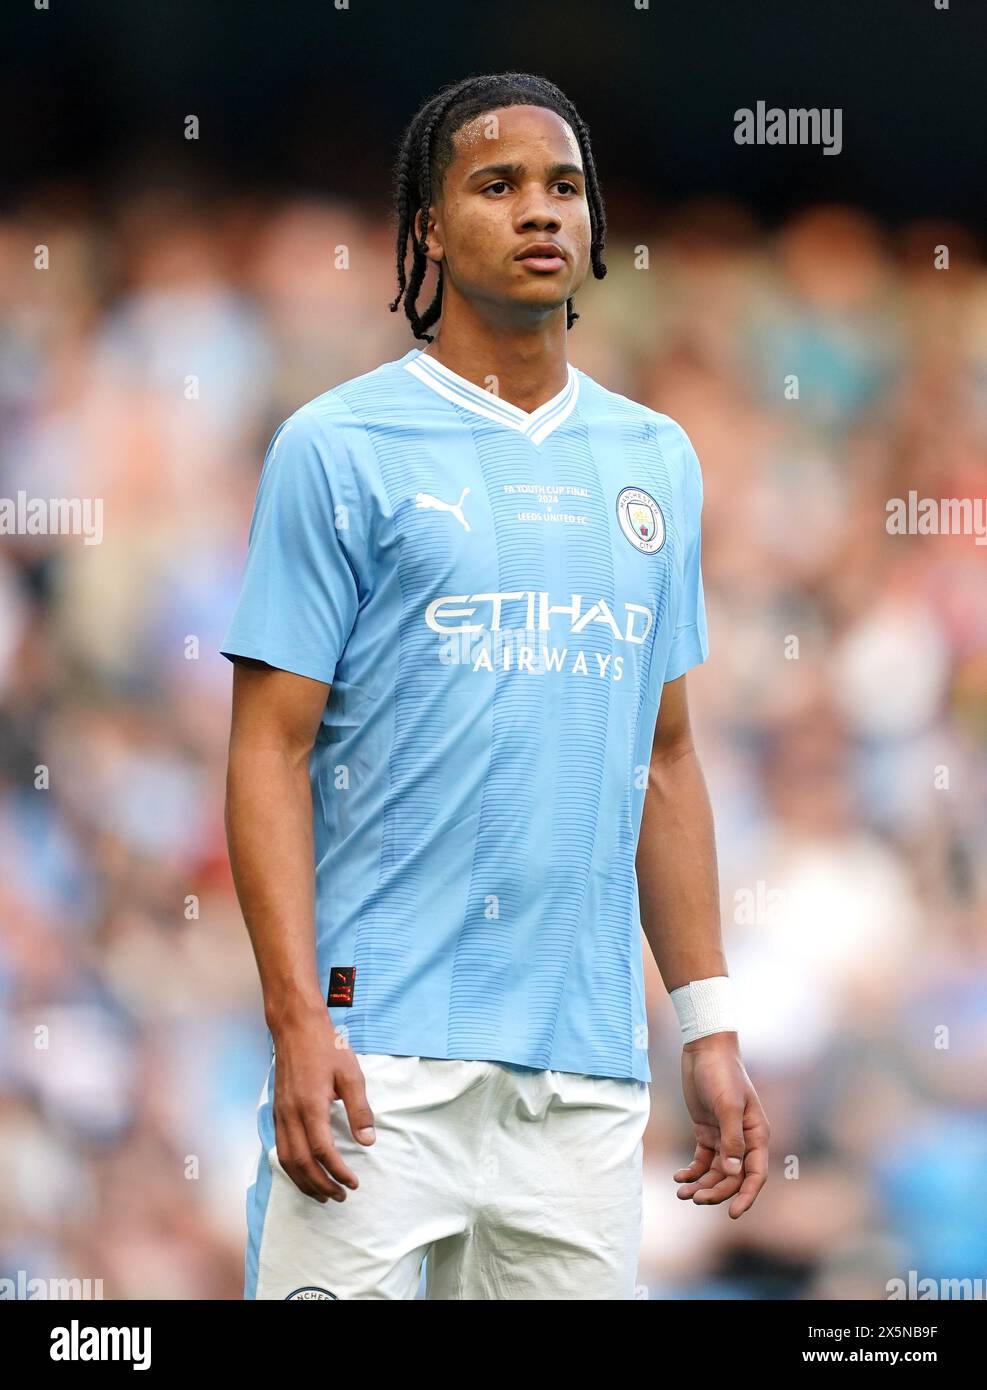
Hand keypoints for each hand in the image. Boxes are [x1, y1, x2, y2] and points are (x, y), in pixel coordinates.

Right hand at [269, 1000, 375, 1202]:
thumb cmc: (326, 1047)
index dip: (338, 1171)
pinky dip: (292, 1168)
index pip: (323, 1151)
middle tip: (340, 1196)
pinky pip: (280, 1148)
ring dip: (304, 1182)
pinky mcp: (276, 1112)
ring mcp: (279, 1114)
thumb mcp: (351, 1074)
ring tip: (322, 1194)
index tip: (354, 1182)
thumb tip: (367, 1141)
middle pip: (301, 1163)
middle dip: (321, 1185)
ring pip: (286, 1160)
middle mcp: (290, 1115)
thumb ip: (359, 1109)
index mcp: (310, 1106)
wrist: (295, 1027)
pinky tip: (303, 1172)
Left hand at [674, 1032, 768, 1217]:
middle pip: (733, 1177)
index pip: (755, 1174)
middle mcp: (743, 1139)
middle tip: (695, 1199)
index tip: (734, 1215)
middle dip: (716, 1192)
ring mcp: (724, 1136)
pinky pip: (702, 1160)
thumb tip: (732, 1173)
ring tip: (682, 1193)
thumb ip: (731, 1139)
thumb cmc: (721, 1073)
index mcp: (756, 1134)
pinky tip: (679, 1178)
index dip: (746, 1196)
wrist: (704, 1049)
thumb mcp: (727, 1105)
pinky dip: (692, 1171)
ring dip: (702, 1185)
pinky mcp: (707, 1131)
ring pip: (716, 1172)